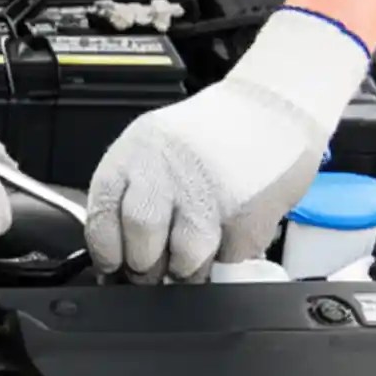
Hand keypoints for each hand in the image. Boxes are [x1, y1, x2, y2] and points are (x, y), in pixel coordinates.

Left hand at [85, 8, 369, 282]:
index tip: (114, 264)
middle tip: (153, 268)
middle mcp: (165, 171)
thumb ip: (130, 193)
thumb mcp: (152, 148)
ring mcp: (208, 193)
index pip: (102, 216)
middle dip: (144, 266)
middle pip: (141, 239)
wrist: (273, 107)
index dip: (106, 251)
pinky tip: (227, 233)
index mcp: (133, 154)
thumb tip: (113, 256)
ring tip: (193, 253)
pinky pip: (227, 258)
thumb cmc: (208, 134)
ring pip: (185, 258)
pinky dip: (225, 256)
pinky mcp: (247, 214)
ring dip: (186, 268)